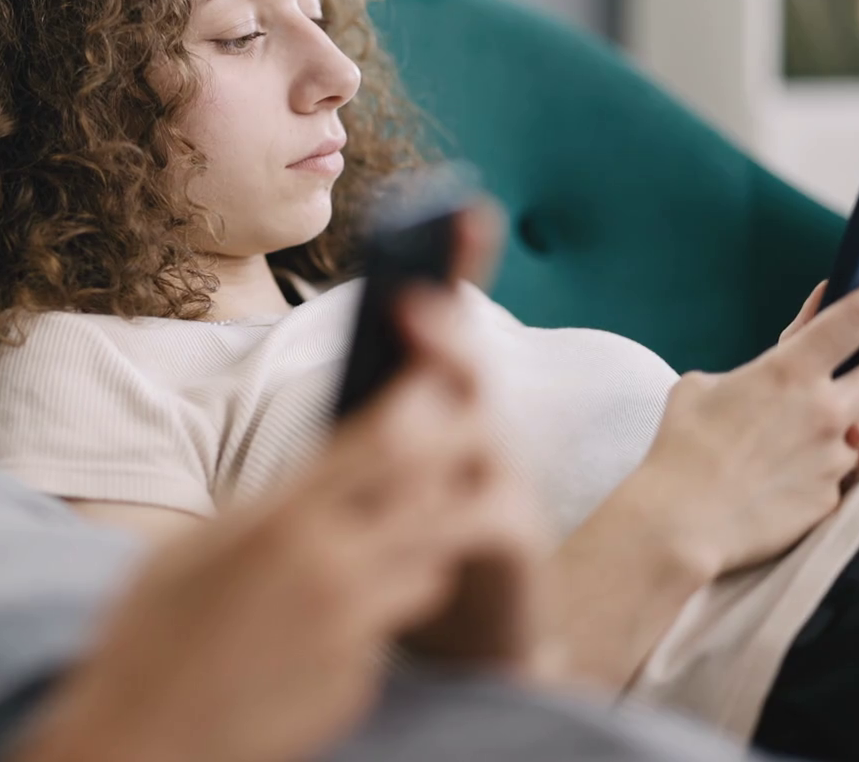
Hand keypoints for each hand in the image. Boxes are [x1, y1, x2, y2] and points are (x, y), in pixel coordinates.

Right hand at [24, 285, 515, 761]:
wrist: (141, 741)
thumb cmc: (146, 633)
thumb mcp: (196, 545)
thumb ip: (270, 507)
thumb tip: (321, 478)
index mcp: (282, 524)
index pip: (386, 440)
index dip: (422, 402)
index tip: (437, 380)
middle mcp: (332, 573)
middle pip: (435, 492)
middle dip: (455, 456)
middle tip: (463, 433)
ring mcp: (353, 633)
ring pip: (432, 564)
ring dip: (425, 540)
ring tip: (388, 529)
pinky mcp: (359, 683)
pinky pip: (391, 626)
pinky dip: (379, 608)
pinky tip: (330, 613)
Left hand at [394, 214, 548, 675]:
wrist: (448, 646)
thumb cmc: (396, 546)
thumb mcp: (367, 471)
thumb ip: (363, 414)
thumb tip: (346, 341)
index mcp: (439, 408)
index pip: (446, 328)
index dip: (457, 270)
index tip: (460, 212)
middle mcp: (480, 437)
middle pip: (469, 370)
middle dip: (443, 330)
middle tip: (405, 301)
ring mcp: (503, 489)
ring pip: (481, 436)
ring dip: (443, 413)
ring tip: (398, 404)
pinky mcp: (512, 549)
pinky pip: (491, 517)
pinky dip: (456, 509)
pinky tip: (420, 506)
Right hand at [631, 280, 858, 575]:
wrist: (683, 520)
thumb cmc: (682, 447)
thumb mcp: (699, 388)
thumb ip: (744, 375)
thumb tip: (753, 381)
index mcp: (789, 370)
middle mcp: (825, 408)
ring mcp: (836, 455)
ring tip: (845, 423)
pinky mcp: (835, 495)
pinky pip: (855, 471)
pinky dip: (842, 466)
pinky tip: (807, 473)